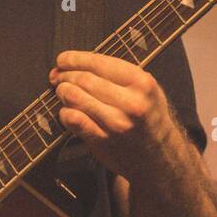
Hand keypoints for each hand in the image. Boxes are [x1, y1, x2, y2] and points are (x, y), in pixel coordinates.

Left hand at [48, 51, 173, 178]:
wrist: (158, 157)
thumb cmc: (148, 118)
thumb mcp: (146, 89)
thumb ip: (117, 74)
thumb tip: (76, 63)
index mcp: (141, 82)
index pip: (98, 62)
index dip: (74, 59)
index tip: (62, 59)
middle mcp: (130, 102)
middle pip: (83, 79)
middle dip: (65, 75)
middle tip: (57, 77)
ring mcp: (116, 122)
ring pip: (75, 97)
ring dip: (63, 92)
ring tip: (62, 91)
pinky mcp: (103, 140)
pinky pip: (73, 119)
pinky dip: (65, 112)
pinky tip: (68, 111)